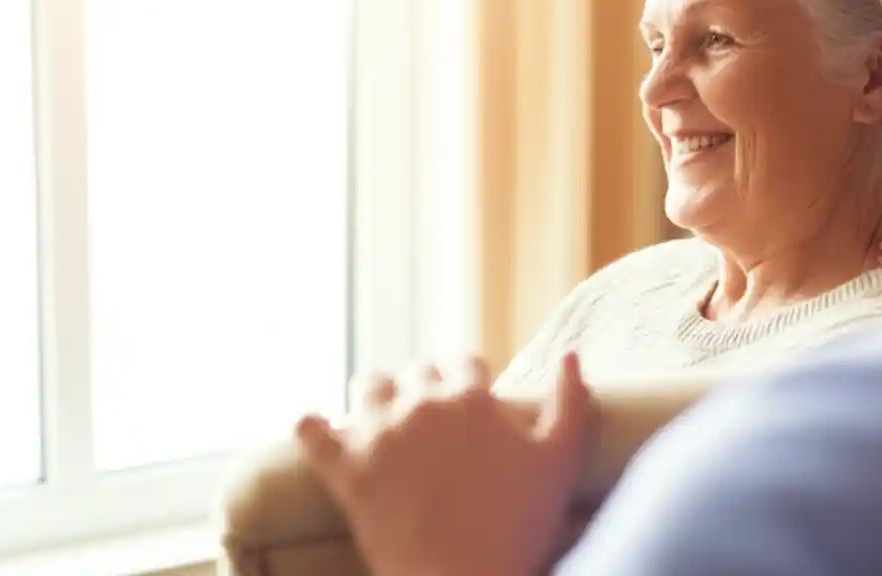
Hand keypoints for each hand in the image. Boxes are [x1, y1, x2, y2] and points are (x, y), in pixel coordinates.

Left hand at [295, 353, 590, 575]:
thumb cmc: (520, 525)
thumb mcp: (560, 461)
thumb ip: (570, 402)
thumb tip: (571, 356)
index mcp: (470, 398)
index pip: (466, 363)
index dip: (472, 381)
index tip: (475, 403)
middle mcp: (420, 404)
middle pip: (418, 372)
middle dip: (428, 389)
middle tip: (435, 422)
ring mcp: (378, 435)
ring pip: (368, 386)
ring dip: (378, 397)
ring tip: (387, 420)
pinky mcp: (345, 471)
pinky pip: (311, 432)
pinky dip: (313, 428)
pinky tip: (319, 431)